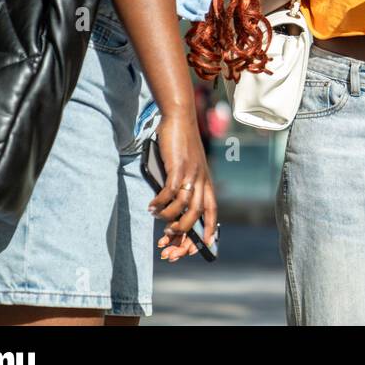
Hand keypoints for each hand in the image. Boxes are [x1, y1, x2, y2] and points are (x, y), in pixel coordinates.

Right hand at [149, 111, 217, 263]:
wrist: (180, 118)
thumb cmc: (181, 144)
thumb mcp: (187, 167)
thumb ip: (183, 185)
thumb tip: (170, 207)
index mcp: (207, 182)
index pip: (212, 211)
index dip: (210, 229)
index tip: (205, 246)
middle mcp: (202, 180)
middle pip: (197, 215)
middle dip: (183, 232)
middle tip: (167, 239)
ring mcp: (191, 173)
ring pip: (183, 206)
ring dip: (168, 216)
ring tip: (156, 217)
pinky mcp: (179, 167)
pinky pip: (170, 192)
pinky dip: (160, 202)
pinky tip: (151, 205)